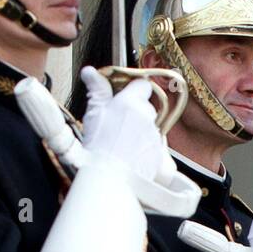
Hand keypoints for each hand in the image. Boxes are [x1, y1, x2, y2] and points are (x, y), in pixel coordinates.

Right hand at [79, 66, 165, 184]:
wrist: (109, 179)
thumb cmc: (98, 146)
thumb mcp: (93, 113)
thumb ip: (96, 89)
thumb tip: (91, 72)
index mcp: (133, 102)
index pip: (143, 85)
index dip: (133, 90)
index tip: (122, 97)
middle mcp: (148, 117)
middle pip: (145, 108)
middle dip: (133, 114)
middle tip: (115, 126)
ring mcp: (156, 137)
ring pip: (149, 129)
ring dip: (138, 134)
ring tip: (120, 146)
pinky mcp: (161, 157)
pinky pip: (155, 149)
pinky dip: (144, 151)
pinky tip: (130, 158)